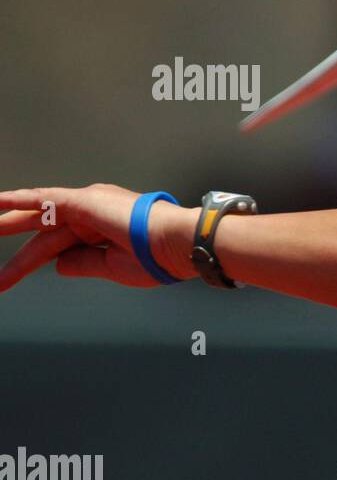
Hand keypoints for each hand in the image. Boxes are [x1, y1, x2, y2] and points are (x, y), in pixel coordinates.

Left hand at [0, 184, 198, 291]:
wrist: (177, 245)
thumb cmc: (156, 258)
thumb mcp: (112, 267)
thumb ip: (82, 263)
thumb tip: (57, 265)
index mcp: (101, 231)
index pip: (54, 248)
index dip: (28, 264)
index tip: (7, 280)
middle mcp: (91, 214)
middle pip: (41, 230)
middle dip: (11, 240)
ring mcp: (87, 205)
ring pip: (37, 215)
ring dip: (6, 221)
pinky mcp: (84, 200)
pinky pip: (44, 199)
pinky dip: (20, 200)